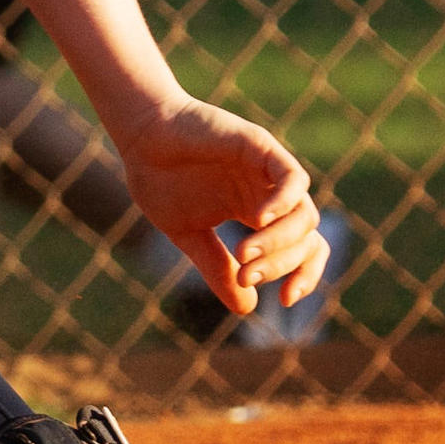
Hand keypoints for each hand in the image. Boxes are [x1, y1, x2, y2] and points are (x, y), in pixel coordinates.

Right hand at [117, 98, 331, 318]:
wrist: (138, 135)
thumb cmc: (158, 179)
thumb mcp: (187, 234)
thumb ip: (216, 267)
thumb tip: (248, 308)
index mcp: (258, 215)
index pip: (303, 250)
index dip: (302, 276)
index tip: (284, 300)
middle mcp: (271, 195)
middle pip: (306, 240)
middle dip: (281, 265)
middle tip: (246, 275)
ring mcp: (269, 172)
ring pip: (304, 214)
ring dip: (280, 241)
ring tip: (245, 254)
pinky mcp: (261, 148)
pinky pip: (293, 178)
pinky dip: (286, 200)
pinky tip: (262, 218)